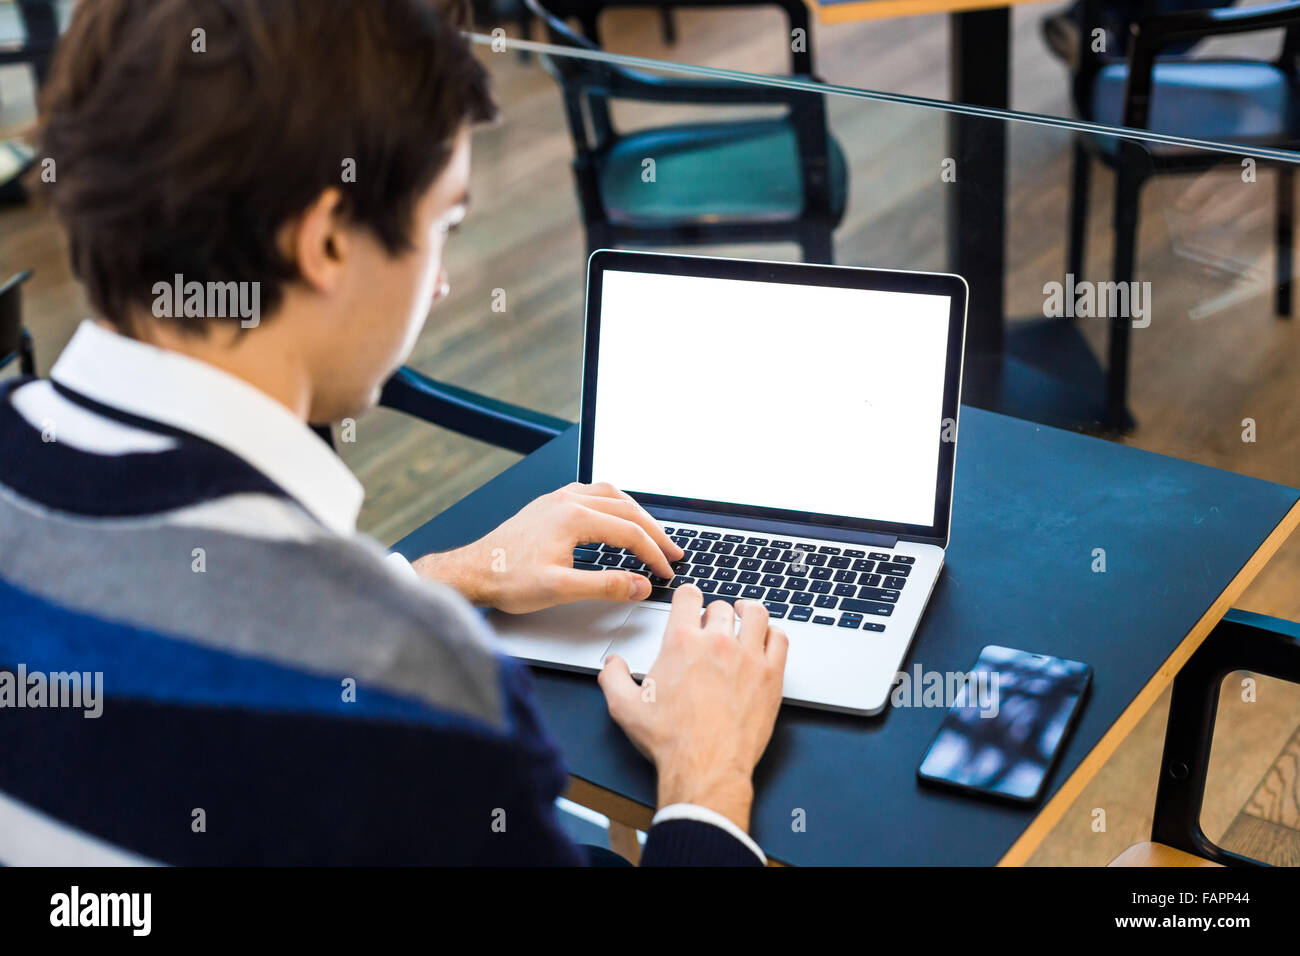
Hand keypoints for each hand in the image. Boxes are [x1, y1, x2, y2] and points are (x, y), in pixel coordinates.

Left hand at [410, 481, 684, 613]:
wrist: (472, 571)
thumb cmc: (508, 580)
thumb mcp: (560, 589)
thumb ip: (605, 586)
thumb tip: (640, 585)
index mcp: (574, 517)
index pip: (630, 532)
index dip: (653, 554)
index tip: (666, 572)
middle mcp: (568, 500)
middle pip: (627, 509)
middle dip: (654, 532)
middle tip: (673, 551)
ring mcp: (557, 498)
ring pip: (611, 495)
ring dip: (636, 513)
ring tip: (652, 531)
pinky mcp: (548, 504)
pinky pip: (591, 493)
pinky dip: (613, 503)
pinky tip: (614, 514)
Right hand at [598, 586, 787, 832]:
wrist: (706, 767)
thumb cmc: (671, 740)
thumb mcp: (625, 708)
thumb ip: (614, 678)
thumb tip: (612, 664)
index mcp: (681, 642)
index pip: (688, 597)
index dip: (687, 596)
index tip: (690, 600)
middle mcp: (717, 642)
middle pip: (720, 607)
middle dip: (713, 613)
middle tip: (713, 625)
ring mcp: (748, 657)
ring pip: (755, 614)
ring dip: (747, 612)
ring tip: (744, 616)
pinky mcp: (771, 675)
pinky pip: (779, 638)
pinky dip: (773, 633)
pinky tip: (766, 639)